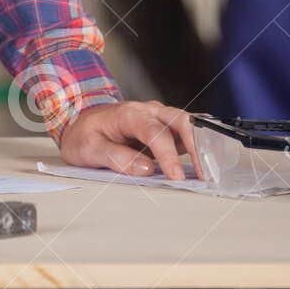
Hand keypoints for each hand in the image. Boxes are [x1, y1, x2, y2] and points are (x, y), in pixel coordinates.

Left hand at [59, 100, 201, 181]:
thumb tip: (146, 169)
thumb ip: (117, 157)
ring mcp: (158, 118)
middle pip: (180, 121)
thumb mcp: (89, 149)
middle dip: (196, 145)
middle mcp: (148, 111)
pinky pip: (185, 132)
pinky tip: (208, 160)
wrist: (78, 123)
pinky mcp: (163, 128)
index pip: (155, 133)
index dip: (167, 155)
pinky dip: (199, 144)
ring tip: (211, 171)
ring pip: (188, 124)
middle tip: (205, 173)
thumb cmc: (83, 135)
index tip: (175, 177)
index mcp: (129, 114)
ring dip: (202, 145)